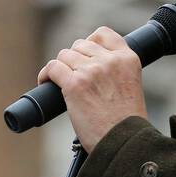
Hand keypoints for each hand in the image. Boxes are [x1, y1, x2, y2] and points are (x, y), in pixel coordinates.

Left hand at [38, 27, 146, 151]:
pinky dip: (46, 75)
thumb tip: (87, 65)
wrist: (124, 143)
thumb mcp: (130, 87)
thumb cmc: (125, 123)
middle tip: (72, 75)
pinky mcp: (74, 84)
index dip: (90, 41)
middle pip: (79, 45)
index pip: (103, 33)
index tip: (84, 54)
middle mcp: (110, 60)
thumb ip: (114, 72)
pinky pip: (52, 68)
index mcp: (128, 59)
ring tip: (59, 82)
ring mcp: (91, 71)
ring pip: (64, 55)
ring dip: (60, 67)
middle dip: (73, 58)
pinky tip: (46, 83)